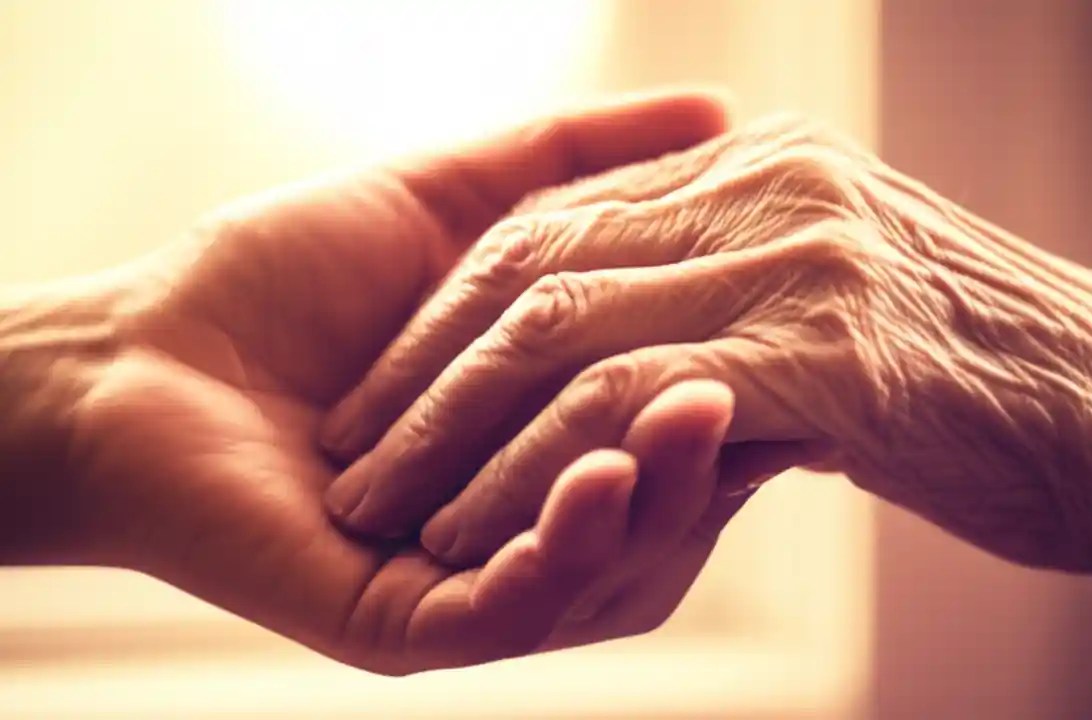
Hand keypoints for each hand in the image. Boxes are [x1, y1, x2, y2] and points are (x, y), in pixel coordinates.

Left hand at [0, 92, 734, 672]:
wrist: (140, 355)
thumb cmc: (286, 280)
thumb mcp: (458, 202)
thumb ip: (576, 160)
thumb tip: (714, 107)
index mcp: (541, 434)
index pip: (664, 428)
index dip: (720, 384)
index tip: (777, 322)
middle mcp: (518, 516)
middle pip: (649, 512)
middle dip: (699, 454)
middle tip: (744, 382)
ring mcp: (468, 579)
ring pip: (599, 569)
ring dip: (655, 498)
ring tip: (696, 416)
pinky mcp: (406, 628)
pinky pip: (509, 609)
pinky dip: (561, 548)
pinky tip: (595, 476)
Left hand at [322, 115, 1091, 581]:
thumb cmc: (988, 376)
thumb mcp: (846, 306)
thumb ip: (741, 300)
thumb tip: (641, 362)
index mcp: (761, 165)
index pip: (557, 220)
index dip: (457, 305)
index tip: (389, 378)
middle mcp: (770, 186)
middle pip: (536, 265)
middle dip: (426, 363)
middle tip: (353, 439)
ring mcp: (796, 260)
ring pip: (561, 333)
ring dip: (453, 429)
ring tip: (377, 500)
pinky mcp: (821, 354)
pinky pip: (621, 411)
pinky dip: (528, 473)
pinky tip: (466, 534)